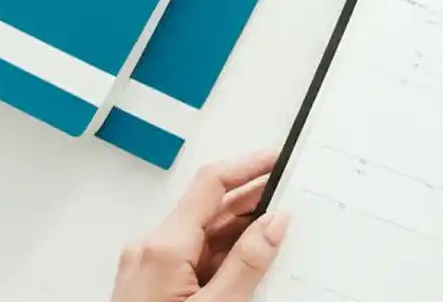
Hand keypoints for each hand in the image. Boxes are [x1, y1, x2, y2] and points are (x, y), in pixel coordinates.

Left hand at [112, 150, 290, 301]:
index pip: (211, 184)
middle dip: (254, 200)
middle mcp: (151, 249)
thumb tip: (275, 223)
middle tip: (293, 196)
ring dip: (243, 229)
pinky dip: (227, 254)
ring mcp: (149, 267)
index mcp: (163, 246)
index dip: (249, 165)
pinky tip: (254, 262)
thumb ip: (249, 263)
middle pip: (210, 207)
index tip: (279, 158)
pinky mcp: (153, 285)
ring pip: (205, 233)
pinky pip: (196, 256)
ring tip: (281, 231)